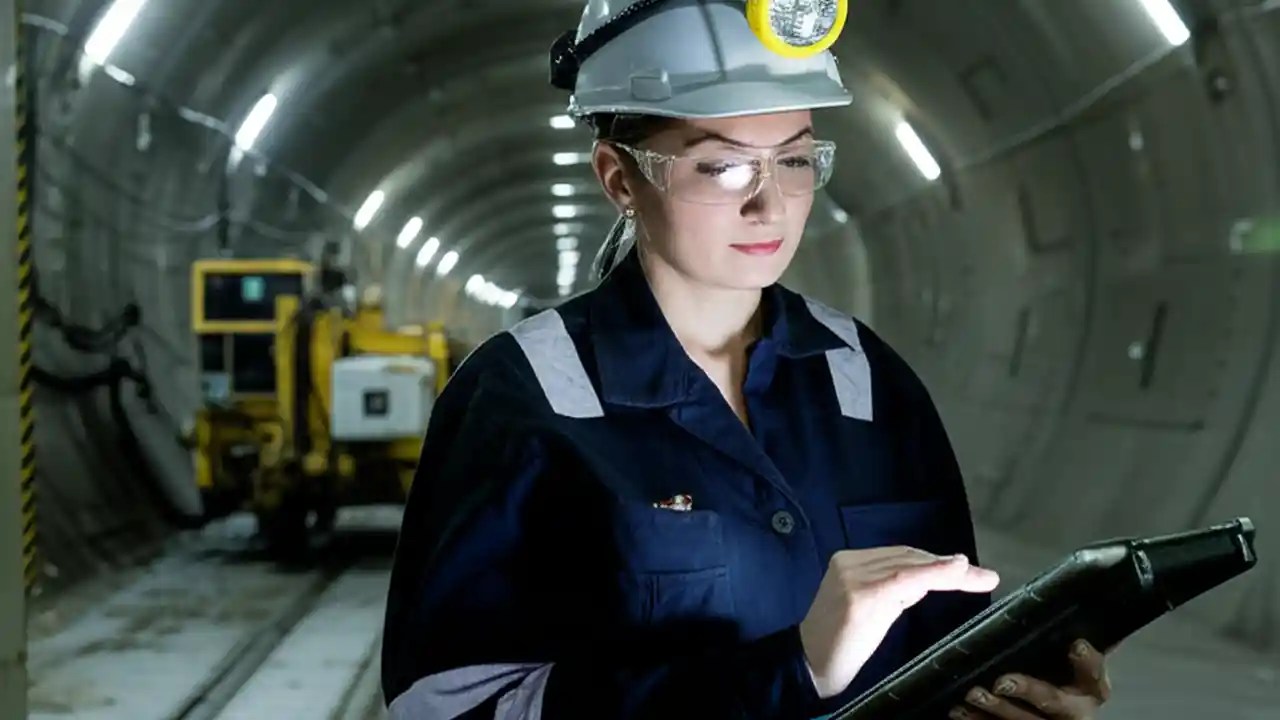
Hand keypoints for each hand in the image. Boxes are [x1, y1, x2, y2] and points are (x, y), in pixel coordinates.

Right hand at [799, 546, 999, 698]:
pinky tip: (957, 570)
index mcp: (851, 561)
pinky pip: (906, 579)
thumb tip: (927, 580)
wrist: (808, 664)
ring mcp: (855, 577)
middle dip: (950, 567)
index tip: (967, 570)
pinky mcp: (862, 596)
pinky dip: (935, 573)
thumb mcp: (870, 608)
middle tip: (986, 577)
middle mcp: (851, 562)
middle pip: (910, 558)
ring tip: (981, 577)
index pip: (902, 556)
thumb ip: (894, 590)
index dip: (937, 562)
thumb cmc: (839, 642)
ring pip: (912, 567)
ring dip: (950, 572)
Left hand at [950, 639, 1111, 719]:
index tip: (1076, 644)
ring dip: (998, 709)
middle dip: (1029, 691)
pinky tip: (959, 710)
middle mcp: (1074, 710)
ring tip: (973, 693)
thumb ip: (1046, 630)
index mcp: (1088, 688)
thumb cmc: (1049, 670)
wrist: (1038, 711)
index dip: (1089, 663)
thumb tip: (996, 578)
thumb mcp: (1051, 650)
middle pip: (1056, 703)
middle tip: (1001, 681)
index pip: (1095, 676)